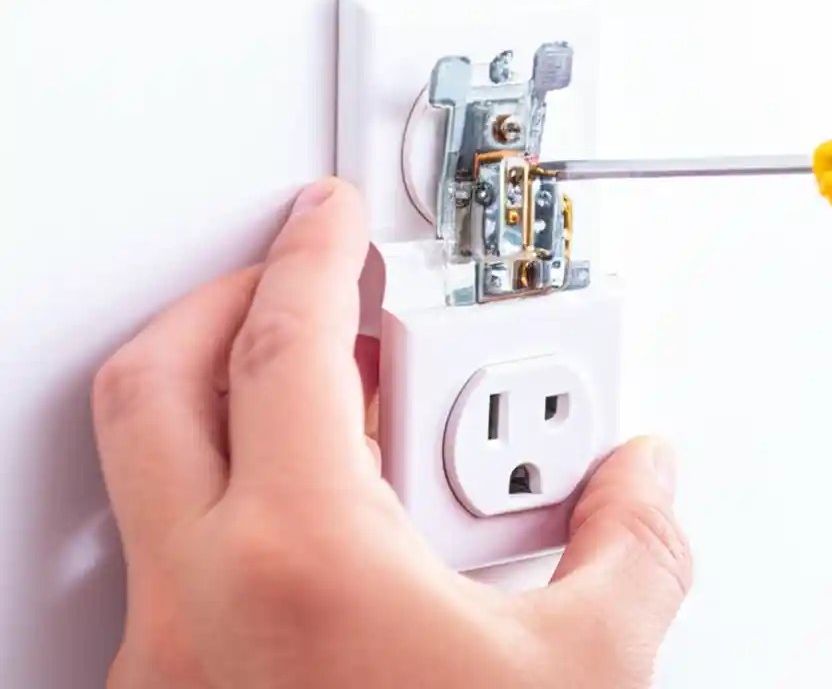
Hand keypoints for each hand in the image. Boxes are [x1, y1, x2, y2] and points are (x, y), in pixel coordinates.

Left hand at [92, 178, 691, 688]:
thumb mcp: (589, 675)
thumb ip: (635, 546)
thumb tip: (647, 483)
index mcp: (299, 563)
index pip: (288, 344)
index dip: (315, 254)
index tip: (331, 217)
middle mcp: (201, 603)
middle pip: (161, 384)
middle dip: (233, 304)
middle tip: (310, 282)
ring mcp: (171, 657)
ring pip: (156, 475)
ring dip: (239, 407)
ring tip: (355, 408)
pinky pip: (180, 560)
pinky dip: (247, 505)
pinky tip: (344, 532)